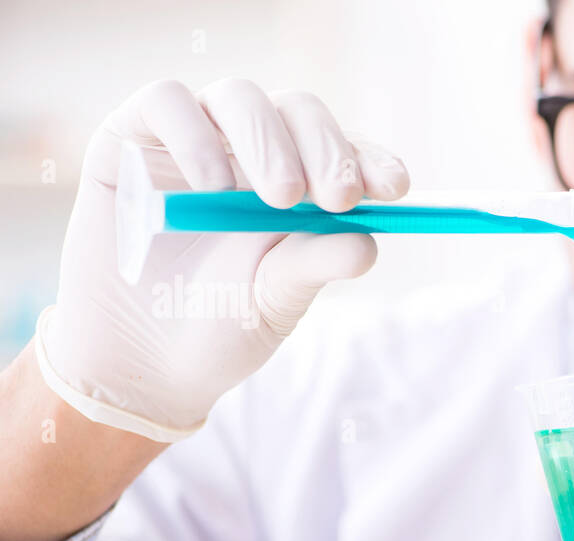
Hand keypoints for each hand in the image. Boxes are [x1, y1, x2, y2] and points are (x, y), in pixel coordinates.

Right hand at [37, 77, 409, 441]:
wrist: (140, 361)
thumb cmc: (219, 326)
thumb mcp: (275, 300)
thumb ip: (314, 265)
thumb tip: (368, 243)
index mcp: (300, 184)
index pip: (343, 151)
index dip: (371, 159)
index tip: (395, 190)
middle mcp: (250, 151)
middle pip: (298, 110)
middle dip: (326, 148)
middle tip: (337, 197)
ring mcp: (192, 138)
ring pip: (239, 96)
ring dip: (268, 142)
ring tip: (277, 200)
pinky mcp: (130, 137)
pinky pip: (165, 101)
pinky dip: (194, 135)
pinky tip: (211, 188)